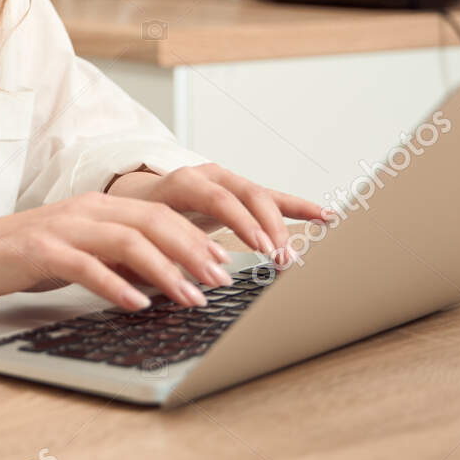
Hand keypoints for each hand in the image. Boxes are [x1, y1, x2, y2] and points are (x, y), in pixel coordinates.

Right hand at [0, 191, 243, 312]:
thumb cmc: (23, 256)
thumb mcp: (81, 253)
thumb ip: (118, 259)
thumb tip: (165, 277)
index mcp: (99, 207)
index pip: (160, 215)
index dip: (196, 238)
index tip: (224, 265)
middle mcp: (86, 210)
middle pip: (153, 222)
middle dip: (193, 252)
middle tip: (220, 281)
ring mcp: (63, 227)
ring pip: (127, 240)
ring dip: (166, 271)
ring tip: (190, 297)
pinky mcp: (40, 250)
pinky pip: (86, 265)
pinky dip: (115, 284)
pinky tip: (136, 304)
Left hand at [106, 162, 335, 263]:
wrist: (135, 199)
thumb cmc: (138, 222)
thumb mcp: (140, 237)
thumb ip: (158, 255)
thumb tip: (179, 283)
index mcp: (181, 183)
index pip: (218, 198)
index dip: (241, 223)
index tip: (259, 249)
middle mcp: (207, 176)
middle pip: (247, 196)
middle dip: (267, 229)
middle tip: (280, 259)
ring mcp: (226, 182)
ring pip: (262, 198)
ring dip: (282, 227)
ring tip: (294, 255)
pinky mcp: (240, 194)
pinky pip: (273, 199)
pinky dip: (298, 207)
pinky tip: (324, 216)